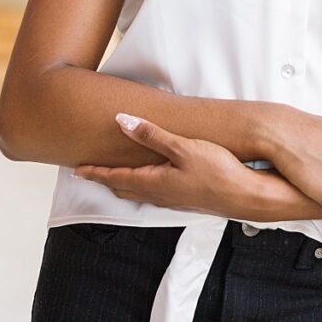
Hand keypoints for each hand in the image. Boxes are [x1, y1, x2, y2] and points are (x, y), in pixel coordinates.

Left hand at [75, 114, 277, 218]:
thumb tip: (122, 122)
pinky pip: (153, 194)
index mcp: (152, 182)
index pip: (114, 177)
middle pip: (122, 188)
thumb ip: (152, 135)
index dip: (95, 172)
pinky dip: (141, 187)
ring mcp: (172, 199)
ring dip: (122, 184)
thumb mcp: (183, 148)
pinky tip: (151, 181)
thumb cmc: (216, 171)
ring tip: (115, 176)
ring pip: (137, 193)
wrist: (243, 196)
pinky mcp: (184, 199)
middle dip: (105, 180)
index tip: (78, 169)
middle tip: (91, 172)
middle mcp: (158, 194)